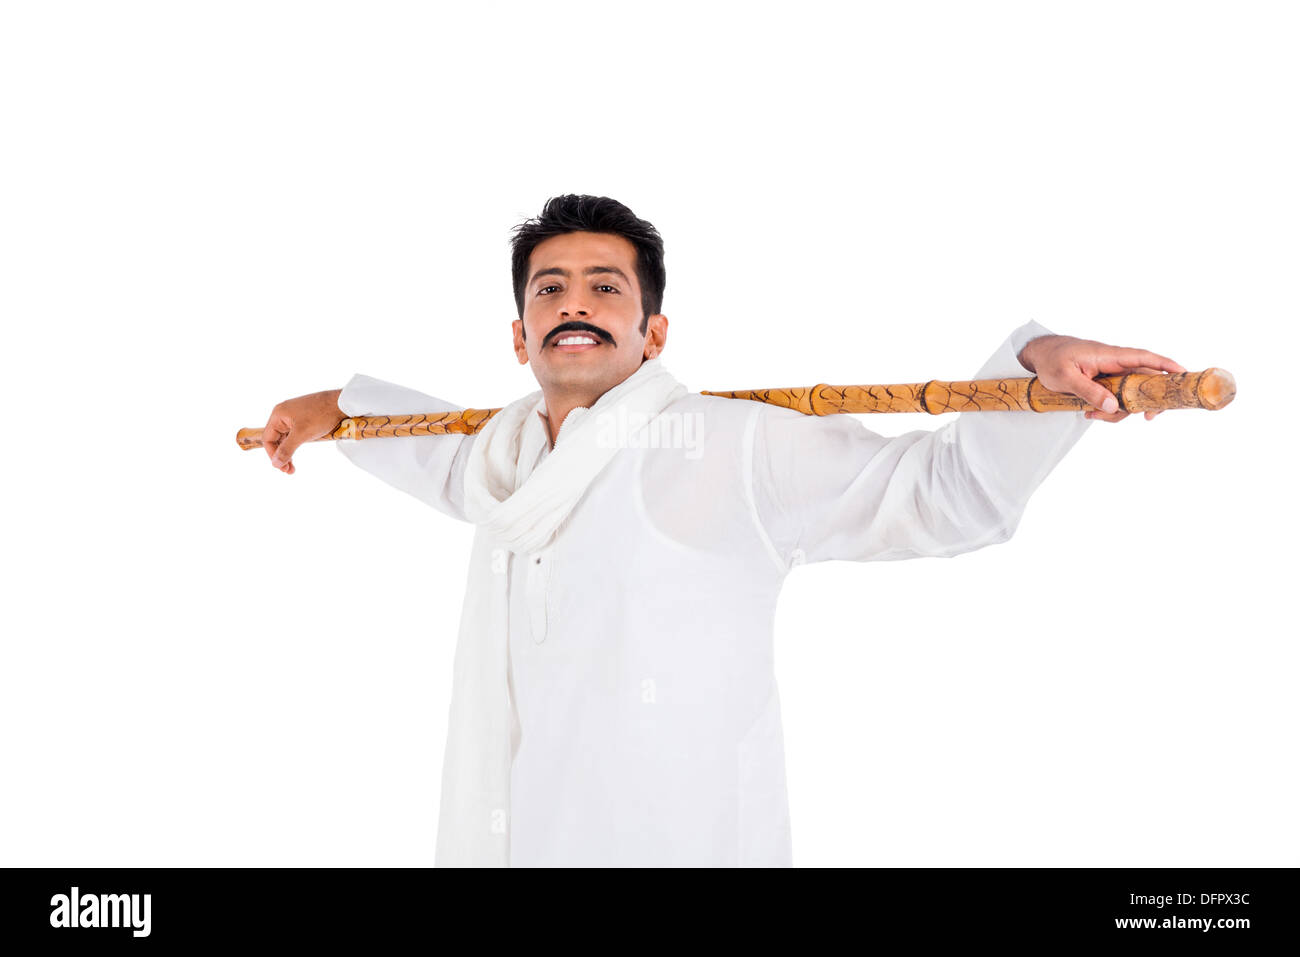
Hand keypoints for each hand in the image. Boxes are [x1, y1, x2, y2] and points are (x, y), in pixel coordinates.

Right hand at [261, 388, 344, 473]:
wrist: (341, 403)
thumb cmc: (320, 416)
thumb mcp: (302, 435)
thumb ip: (287, 449)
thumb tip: (275, 464)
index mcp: (278, 415)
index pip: (268, 439)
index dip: (272, 455)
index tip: (281, 468)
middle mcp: (283, 414)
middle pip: (276, 439)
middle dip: (281, 456)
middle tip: (288, 471)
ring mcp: (293, 416)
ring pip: (285, 438)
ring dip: (288, 452)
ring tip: (292, 467)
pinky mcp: (303, 418)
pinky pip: (294, 434)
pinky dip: (294, 445)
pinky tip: (297, 454)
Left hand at [1018, 335, 1185, 422]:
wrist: (1039, 356)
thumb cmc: (1052, 360)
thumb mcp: (1065, 377)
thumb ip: (1089, 391)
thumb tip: (1113, 406)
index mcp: (1109, 355)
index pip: (1144, 358)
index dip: (1166, 366)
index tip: (1184, 375)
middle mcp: (1115, 364)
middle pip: (1145, 381)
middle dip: (1148, 401)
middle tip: (1147, 417)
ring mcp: (1111, 374)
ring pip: (1130, 395)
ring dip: (1119, 410)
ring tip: (1092, 415)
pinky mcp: (1105, 383)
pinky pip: (1116, 399)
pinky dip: (1108, 409)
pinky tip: (1091, 413)